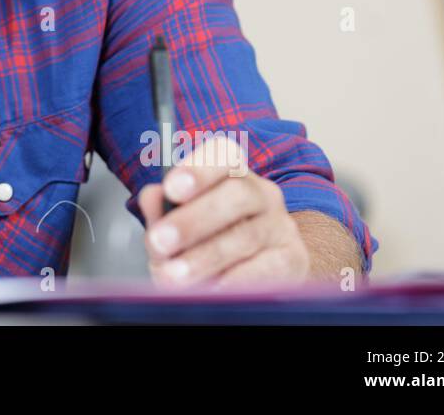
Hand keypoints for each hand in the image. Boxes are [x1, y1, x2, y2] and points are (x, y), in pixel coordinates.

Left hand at [137, 135, 309, 287]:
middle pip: (235, 195)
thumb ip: (162, 212)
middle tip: (161, 242)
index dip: (197, 169)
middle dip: (193, 220)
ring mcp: (280, 225)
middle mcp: (260, 192)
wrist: (259, 272)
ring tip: (174, 276)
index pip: (222, 154)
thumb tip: (152, 197)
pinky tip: (212, 289)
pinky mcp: (292, 259)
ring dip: (205, 257)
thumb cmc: (209, 240)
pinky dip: (234, 280)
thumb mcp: (177, 225)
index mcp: (230, 173)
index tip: (171, 189)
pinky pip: (266, 268)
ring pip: (246, 235)